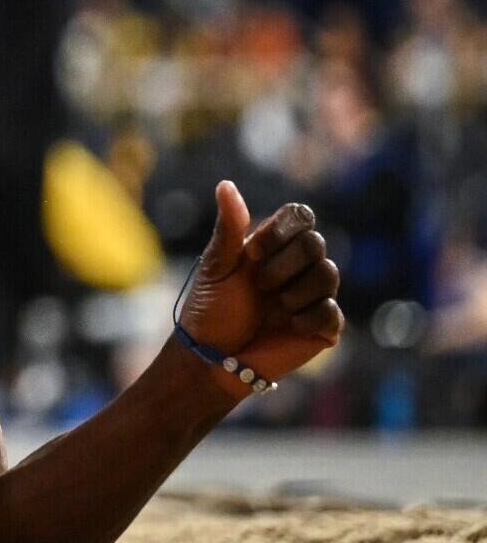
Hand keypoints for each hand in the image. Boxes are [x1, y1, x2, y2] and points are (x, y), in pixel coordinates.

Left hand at [176, 181, 344, 390]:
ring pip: (329, 274)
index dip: (281, 231)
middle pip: (316, 243)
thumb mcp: (216, 266)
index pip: (301, 216)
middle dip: (283, 266)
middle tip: (259, 286)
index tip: (253, 254)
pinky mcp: (324, 326)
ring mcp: (314, 295)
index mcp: (273, 246)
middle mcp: (298, 267)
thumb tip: (226, 184)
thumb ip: (229, 228)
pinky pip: (331, 311)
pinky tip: (286, 327)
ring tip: (271, 308)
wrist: (213, 358)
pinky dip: (304, 319)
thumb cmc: (211, 310)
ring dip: (293, 293)